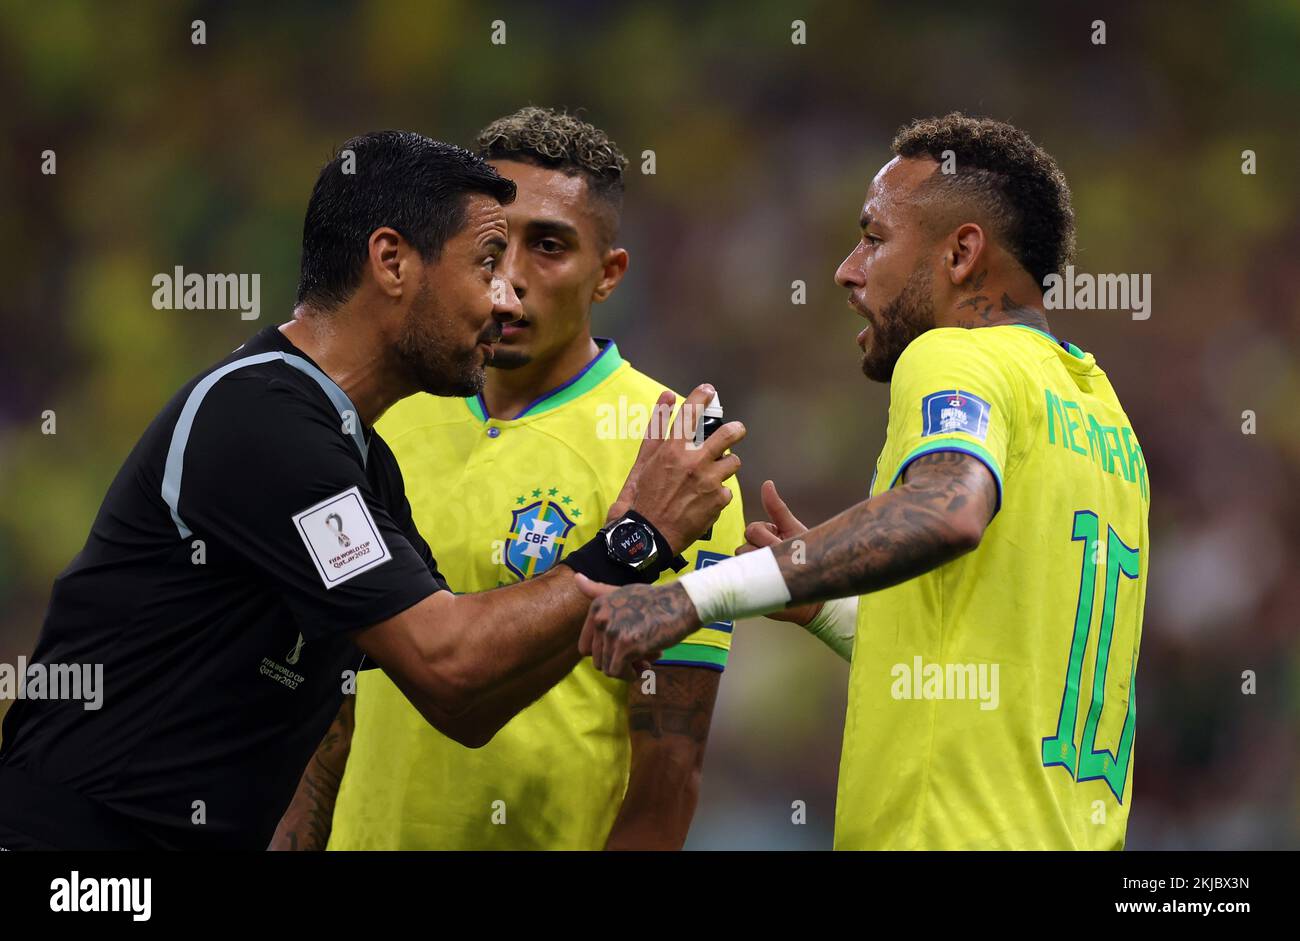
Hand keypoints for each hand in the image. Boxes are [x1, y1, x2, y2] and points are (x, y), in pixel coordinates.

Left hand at [575, 576, 700, 678]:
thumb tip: (576, 578)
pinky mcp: (626, 647)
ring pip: (608, 669)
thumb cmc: (655, 600)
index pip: (585, 647)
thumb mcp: (622, 591)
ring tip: (648, 657)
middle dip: (618, 663)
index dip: (604, 654)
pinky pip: (618, 673)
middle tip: (640, 656)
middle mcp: (600, 619)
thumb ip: (598, 590)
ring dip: (627, 669)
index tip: (623, 651)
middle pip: (597, 661)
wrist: (682, 603)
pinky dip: (631, 674)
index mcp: (597, 607)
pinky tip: (648, 663)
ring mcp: (612, 633)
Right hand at [610, 384, 744, 552]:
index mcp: (674, 449)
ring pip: (732, 463)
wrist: (646, 536)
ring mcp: (709, 482)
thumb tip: (666, 396)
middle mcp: (694, 462)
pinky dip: (718, 495)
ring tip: (712, 476)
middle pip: (728, 435)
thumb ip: (656, 428)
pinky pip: (727, 491)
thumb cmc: (640, 499)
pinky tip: (704, 502)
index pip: (692, 413)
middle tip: (736, 431)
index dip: (702, 397)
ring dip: (725, 467)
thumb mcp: (642, 461)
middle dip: (735, 431)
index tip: (709, 391)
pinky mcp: (718, 501)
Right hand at [737, 479, 821, 626]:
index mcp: (764, 536)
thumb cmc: (807, 558)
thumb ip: (778, 509)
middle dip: (764, 548)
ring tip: (777, 569)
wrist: (815, 591)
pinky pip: (739, 577)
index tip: (781, 542)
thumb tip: (767, 483)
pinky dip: (752, 577)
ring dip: (760, 564)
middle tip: (782, 556)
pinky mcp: (749, 586)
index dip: (766, 536)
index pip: (752, 529)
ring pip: (742, 559)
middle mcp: (754, 551)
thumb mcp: (794, 530)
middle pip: (745, 543)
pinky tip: (767, 578)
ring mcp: (750, 569)